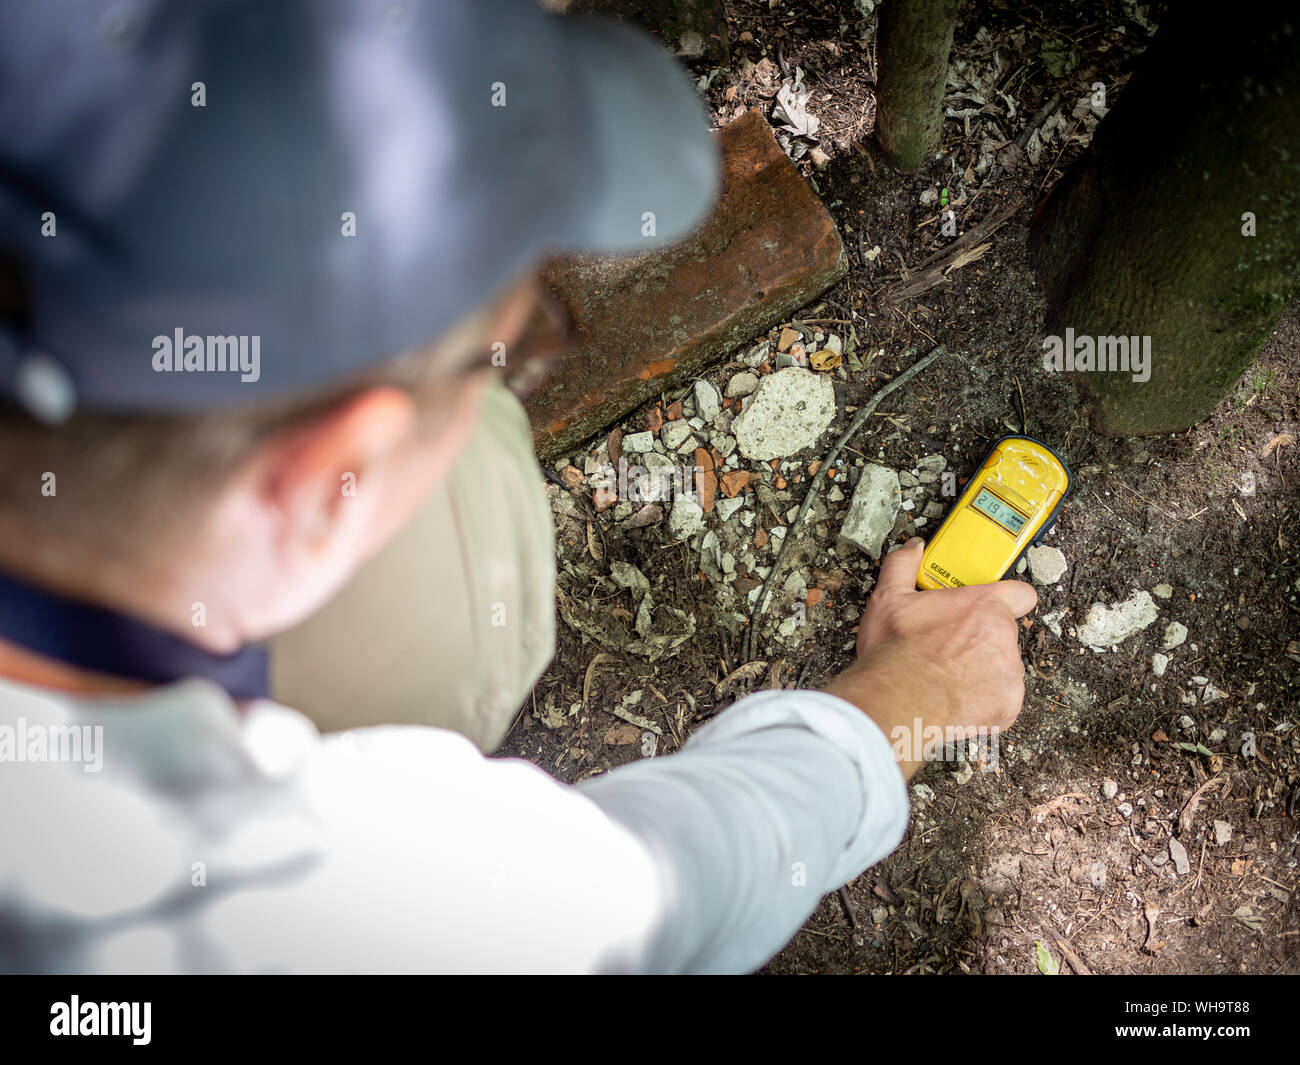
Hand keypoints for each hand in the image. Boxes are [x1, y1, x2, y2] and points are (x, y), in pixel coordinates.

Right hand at [823, 537, 1037, 779]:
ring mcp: (1010, 674)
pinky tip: (955, 700)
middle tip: (949, 649)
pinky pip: (1002, 701)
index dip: (1009, 600)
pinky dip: (984, 702)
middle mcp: (1004, 637)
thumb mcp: (888, 599)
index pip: (1021, 594)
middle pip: (1003, 635)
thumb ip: (903, 566)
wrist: (896, 701)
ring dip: (983, 672)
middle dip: (981, 640)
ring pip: (1003, 669)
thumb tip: (913, 548)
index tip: (989, 609)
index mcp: (984, 605)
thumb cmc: (895, 651)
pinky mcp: (1008, 706)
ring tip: (948, 678)